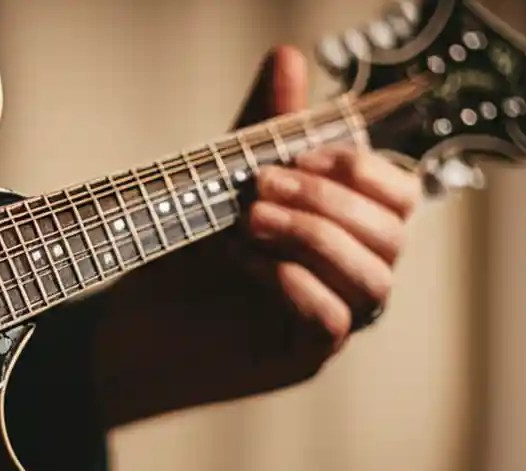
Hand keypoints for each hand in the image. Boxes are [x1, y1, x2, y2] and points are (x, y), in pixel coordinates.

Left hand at [94, 46, 420, 425]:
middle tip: (257, 189)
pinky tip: (253, 266)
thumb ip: (262, 127)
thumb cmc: (183, 258)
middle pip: (393, 234)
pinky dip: (299, 286)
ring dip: (312, 238)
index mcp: (344, 229)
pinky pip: (334, 323)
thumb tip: (288, 58)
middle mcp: (348, 274)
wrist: (127, 327)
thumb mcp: (222, 180)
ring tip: (249, 223)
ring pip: (374, 279)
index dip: (357, 169)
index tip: (292, 156)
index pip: (398, 194)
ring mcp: (331, 319)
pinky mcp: (302, 357)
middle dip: (326, 200)